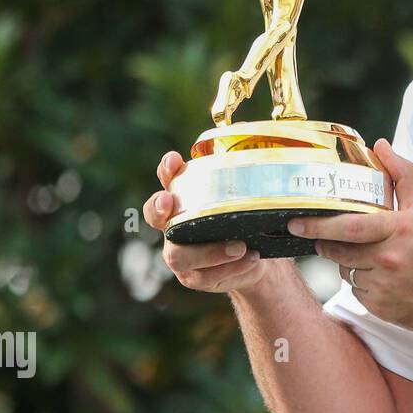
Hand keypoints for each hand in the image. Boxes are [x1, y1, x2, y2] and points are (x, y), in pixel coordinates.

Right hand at [144, 151, 270, 293]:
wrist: (257, 258)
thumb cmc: (243, 221)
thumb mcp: (244, 199)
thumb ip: (236, 171)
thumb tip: (240, 134)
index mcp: (182, 203)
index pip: (167, 181)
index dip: (166, 171)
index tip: (174, 160)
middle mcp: (174, 228)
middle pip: (156, 219)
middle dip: (162, 210)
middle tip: (173, 203)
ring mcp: (182, 255)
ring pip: (181, 256)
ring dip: (210, 251)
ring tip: (241, 246)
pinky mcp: (196, 278)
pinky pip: (206, 277)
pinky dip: (230, 268)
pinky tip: (251, 259)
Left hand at [288, 139, 412, 335]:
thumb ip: (402, 174)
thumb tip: (381, 145)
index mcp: (399, 229)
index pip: (347, 227)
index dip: (317, 226)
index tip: (296, 223)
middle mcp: (389, 259)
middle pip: (339, 252)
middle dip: (328, 245)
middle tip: (326, 239)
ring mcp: (385, 287)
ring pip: (347, 273)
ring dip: (351, 265)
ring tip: (373, 259)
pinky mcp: (383, 310)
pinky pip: (358, 294)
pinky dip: (363, 285)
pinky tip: (383, 279)